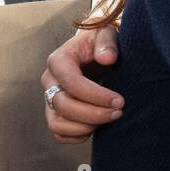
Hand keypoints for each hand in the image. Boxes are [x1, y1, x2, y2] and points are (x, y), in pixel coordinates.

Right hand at [43, 26, 123, 143]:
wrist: (96, 50)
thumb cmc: (101, 42)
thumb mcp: (106, 34)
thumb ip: (107, 42)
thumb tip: (107, 58)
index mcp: (59, 60)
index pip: (71, 83)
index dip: (95, 96)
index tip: (119, 101)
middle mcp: (50, 81)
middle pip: (63, 106)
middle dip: (94, 114)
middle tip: (119, 112)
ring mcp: (50, 98)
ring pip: (57, 123)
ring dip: (85, 127)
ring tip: (108, 120)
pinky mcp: (56, 112)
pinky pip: (59, 133)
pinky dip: (76, 136)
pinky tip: (98, 129)